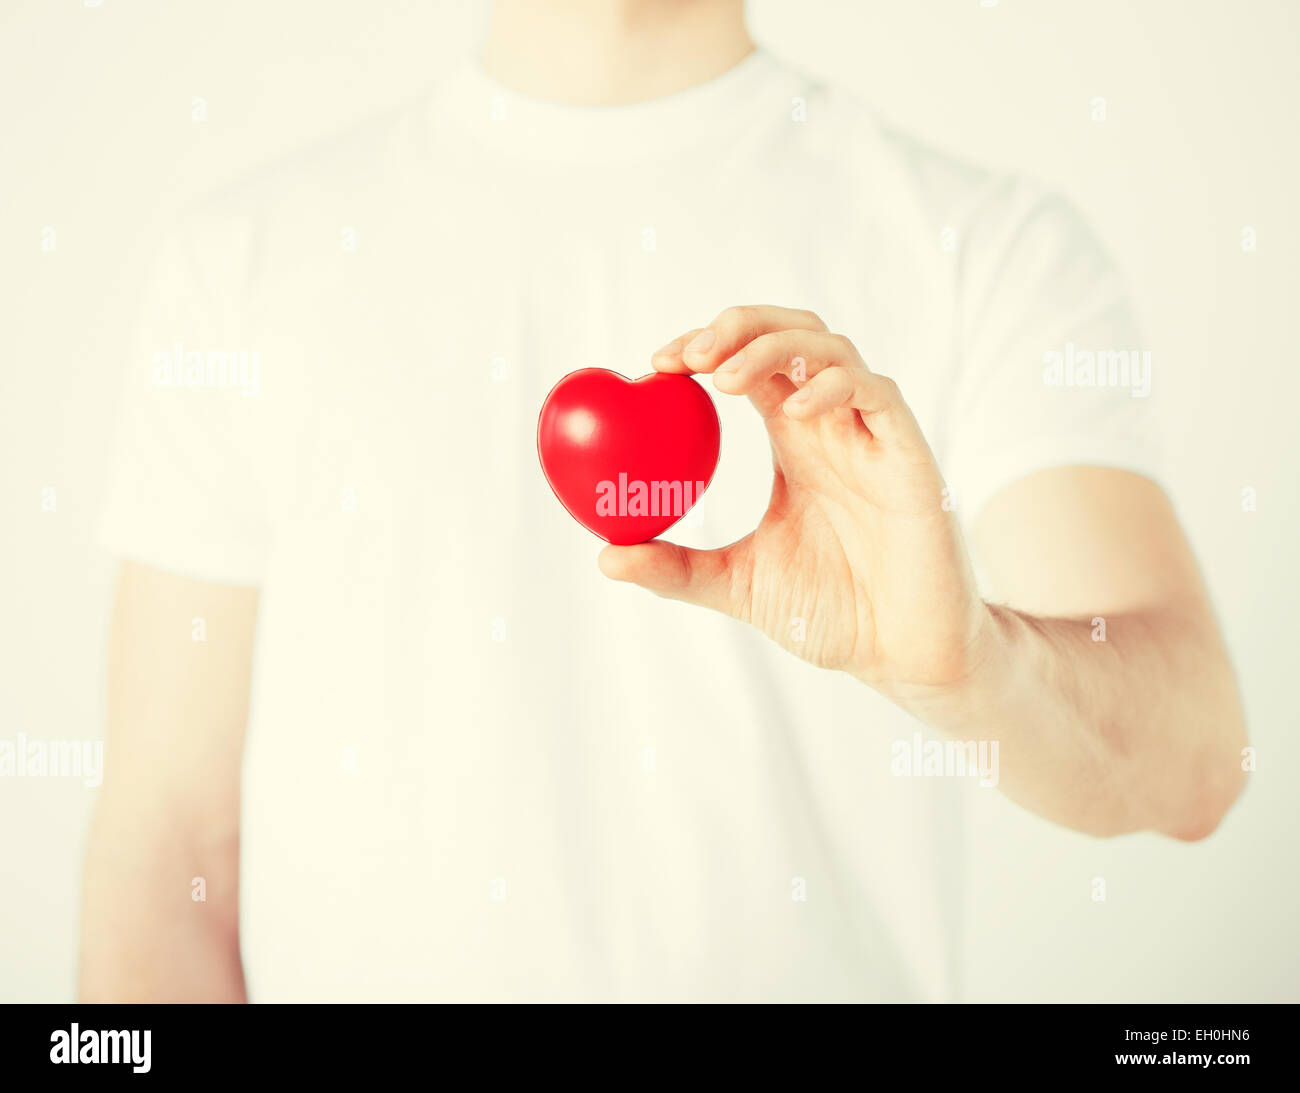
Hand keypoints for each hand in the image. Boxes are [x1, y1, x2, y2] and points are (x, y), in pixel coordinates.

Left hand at [598, 305, 996, 700]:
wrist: (902, 655)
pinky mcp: (910, 455)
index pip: (748, 364)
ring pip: (831, 349)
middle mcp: (833, 426)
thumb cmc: (831, 614)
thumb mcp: (738, 584)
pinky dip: (832, 386)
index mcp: (795, 441)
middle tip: (685, 355)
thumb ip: (676, 568)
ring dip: (773, 348)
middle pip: (790, 334)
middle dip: (737, 326)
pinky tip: (793, 409)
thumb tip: (605, 556)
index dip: (704, 347)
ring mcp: (873, 436)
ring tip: (720, 379)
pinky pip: (877, 394)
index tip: (655, 365)